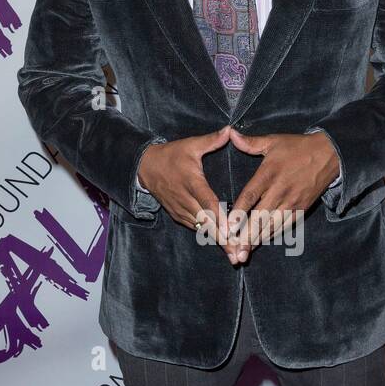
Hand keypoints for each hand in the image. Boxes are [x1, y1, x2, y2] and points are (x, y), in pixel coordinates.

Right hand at [137, 126, 240, 260]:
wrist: (145, 168)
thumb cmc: (171, 155)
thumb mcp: (190, 145)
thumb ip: (211, 140)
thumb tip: (229, 130)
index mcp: (191, 182)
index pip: (207, 202)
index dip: (219, 218)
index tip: (230, 232)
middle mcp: (186, 199)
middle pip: (207, 222)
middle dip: (223, 239)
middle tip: (238, 253)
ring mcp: (181, 210)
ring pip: (202, 229)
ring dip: (218, 242)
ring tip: (234, 255)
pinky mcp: (178, 216)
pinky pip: (196, 228)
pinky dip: (209, 237)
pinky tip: (223, 246)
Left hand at [226, 127, 339, 257]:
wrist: (330, 154)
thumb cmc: (298, 147)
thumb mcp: (274, 140)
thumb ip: (250, 142)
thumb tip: (231, 133)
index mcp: (270, 173)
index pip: (250, 195)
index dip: (239, 212)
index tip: (228, 226)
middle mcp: (280, 190)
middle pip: (260, 217)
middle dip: (247, 235)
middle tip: (234, 250)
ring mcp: (292, 202)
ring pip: (272, 225)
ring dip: (257, 240)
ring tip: (244, 253)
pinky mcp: (301, 208)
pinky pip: (285, 225)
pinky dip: (272, 235)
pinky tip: (260, 243)